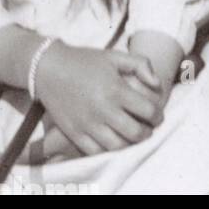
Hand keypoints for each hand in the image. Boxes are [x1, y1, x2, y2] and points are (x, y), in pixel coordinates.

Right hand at [32, 43, 163, 157]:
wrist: (50, 69)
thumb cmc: (86, 61)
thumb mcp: (116, 56)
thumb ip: (141, 65)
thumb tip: (157, 84)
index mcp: (116, 89)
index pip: (148, 110)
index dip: (158, 115)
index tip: (158, 115)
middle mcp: (103, 110)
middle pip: (135, 133)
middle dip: (147, 133)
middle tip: (148, 129)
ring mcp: (87, 124)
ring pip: (117, 146)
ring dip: (130, 144)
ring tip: (132, 136)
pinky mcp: (74, 134)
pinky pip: (96, 151)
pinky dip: (108, 150)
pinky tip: (113, 141)